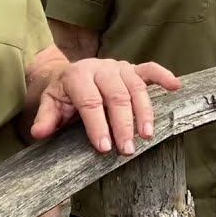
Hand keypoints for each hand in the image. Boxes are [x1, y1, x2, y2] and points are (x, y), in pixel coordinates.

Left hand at [31, 58, 181, 154]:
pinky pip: (150, 69)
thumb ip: (46, 118)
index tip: (104, 148)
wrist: (69, 75)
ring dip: (144, 112)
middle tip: (127, 149)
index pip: (90, 102)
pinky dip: (163, 76)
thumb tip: (39, 133)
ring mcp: (119, 67)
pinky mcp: (132, 68)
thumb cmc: (63, 95)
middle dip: (123, 124)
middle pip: (116, 96)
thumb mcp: (50, 104)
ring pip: (136, 88)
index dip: (97, 125)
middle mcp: (101, 68)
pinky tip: (175, 87)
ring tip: (147, 135)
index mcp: (78, 76)